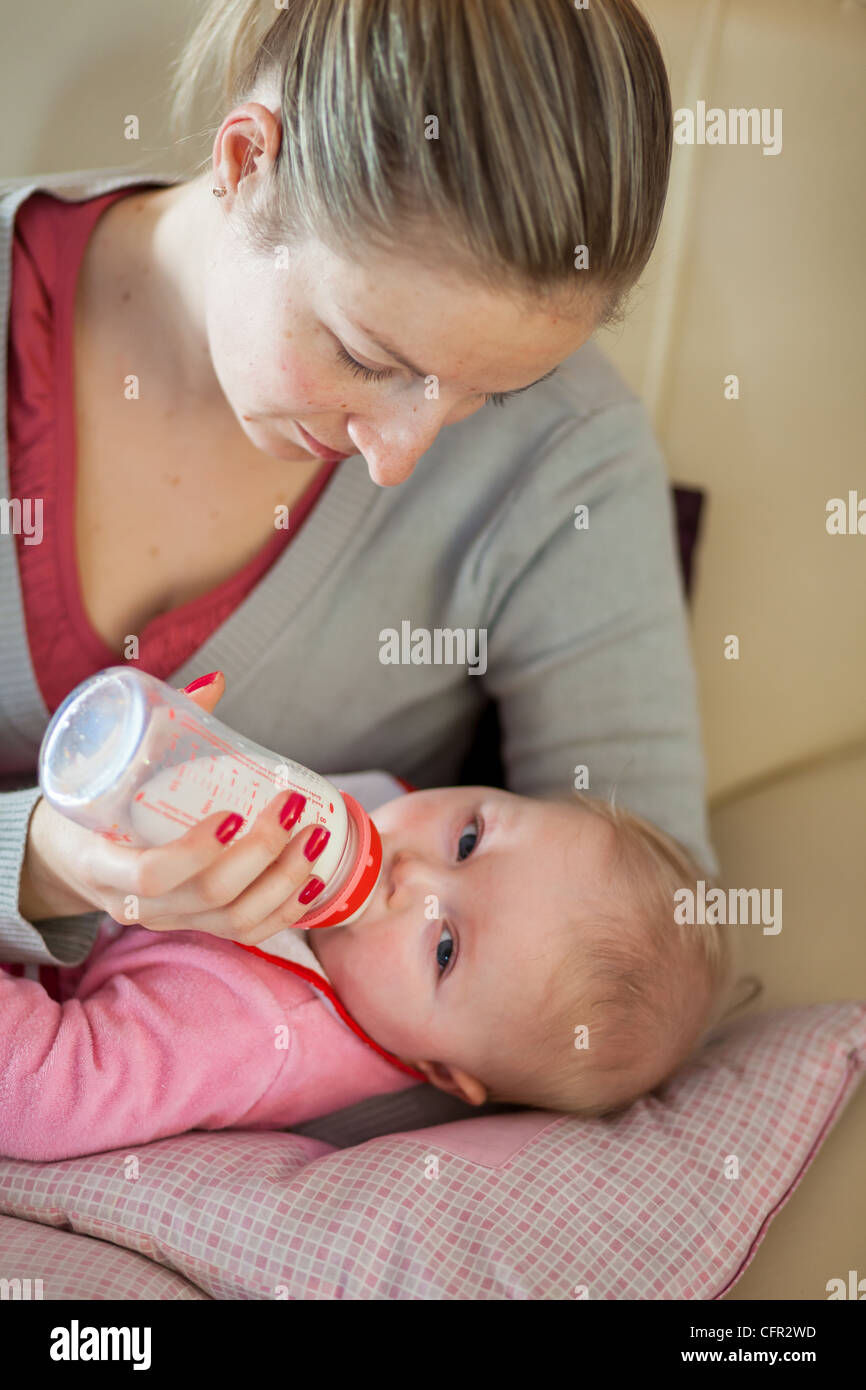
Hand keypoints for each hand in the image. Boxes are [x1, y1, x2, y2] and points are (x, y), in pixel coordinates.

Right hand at [20, 673, 330, 944]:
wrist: (69, 854)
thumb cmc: (90, 801)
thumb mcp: (107, 764)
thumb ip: (159, 724)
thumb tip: (216, 683)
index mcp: (101, 864)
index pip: (151, 875)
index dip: (195, 851)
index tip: (232, 814)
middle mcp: (134, 904)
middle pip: (208, 895)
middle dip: (262, 853)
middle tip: (293, 808)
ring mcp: (167, 920)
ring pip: (234, 920)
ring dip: (285, 881)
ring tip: (316, 836)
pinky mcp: (193, 926)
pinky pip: (245, 933)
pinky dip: (286, 910)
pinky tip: (316, 879)